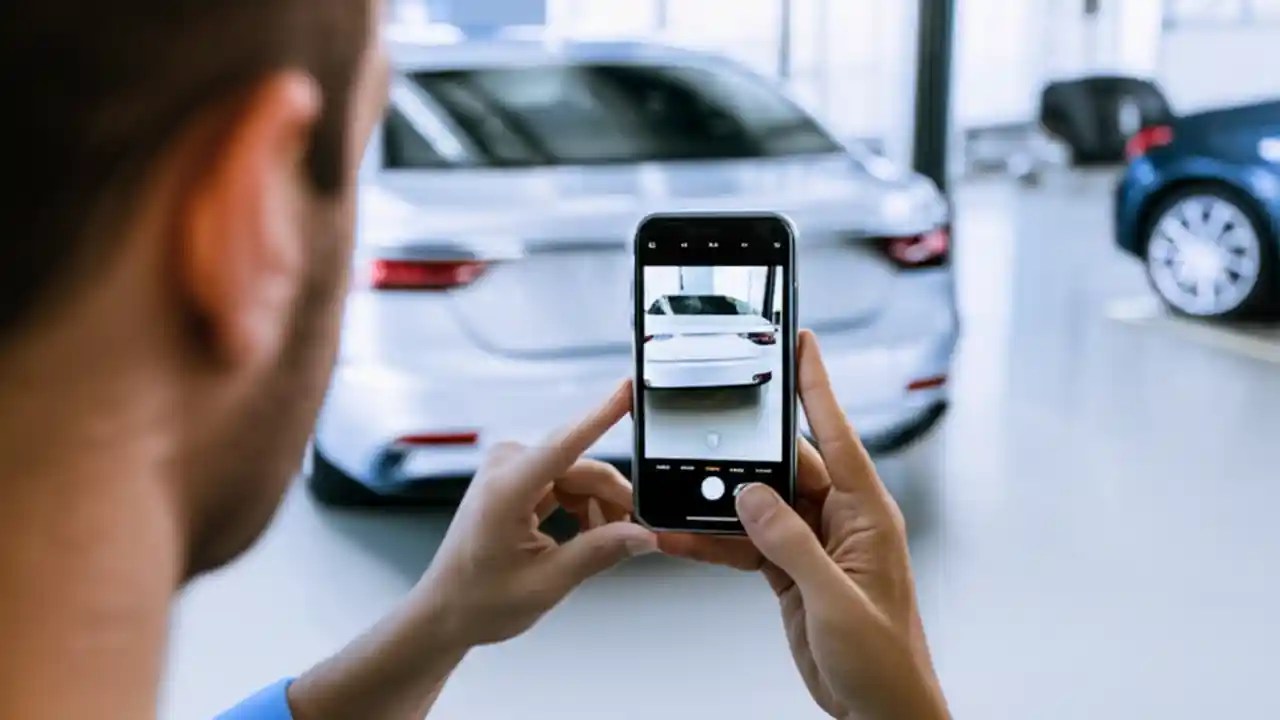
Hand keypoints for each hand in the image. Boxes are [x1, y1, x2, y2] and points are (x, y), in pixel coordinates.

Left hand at [415, 381, 658, 647]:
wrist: (445, 609)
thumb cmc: (479, 598)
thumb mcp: (547, 583)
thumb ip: (599, 552)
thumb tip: (642, 535)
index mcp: (507, 490)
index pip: (566, 443)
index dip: (602, 414)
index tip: (628, 388)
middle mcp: (505, 469)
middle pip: (581, 467)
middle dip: (611, 497)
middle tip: (635, 532)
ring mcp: (508, 470)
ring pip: (576, 474)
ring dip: (596, 504)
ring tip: (603, 542)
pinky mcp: (513, 478)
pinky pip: (562, 479)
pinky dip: (580, 504)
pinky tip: (586, 533)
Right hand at [662, 332, 949, 719]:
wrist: (879, 711)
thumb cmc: (884, 661)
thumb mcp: (835, 599)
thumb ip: (791, 543)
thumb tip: (752, 497)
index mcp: (867, 514)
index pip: (837, 433)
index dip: (817, 384)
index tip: (799, 340)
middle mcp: (841, 520)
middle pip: (784, 467)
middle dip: (742, 456)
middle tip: (703, 438)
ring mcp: (814, 544)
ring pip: (758, 505)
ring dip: (719, 504)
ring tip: (679, 495)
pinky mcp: (791, 570)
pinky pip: (746, 542)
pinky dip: (714, 541)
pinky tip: (682, 537)